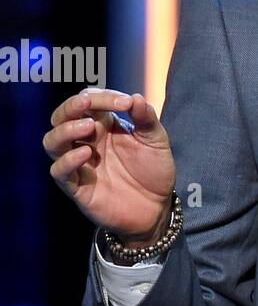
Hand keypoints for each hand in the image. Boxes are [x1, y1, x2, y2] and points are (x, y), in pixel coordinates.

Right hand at [43, 90, 175, 240]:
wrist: (157, 208)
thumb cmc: (154, 171)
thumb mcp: (156, 141)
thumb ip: (147, 119)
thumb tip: (136, 97)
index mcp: (103, 125)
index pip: (89, 101)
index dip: (103, 97)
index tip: (126, 103)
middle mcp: (86, 141)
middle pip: (61, 117)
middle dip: (71, 107)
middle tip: (86, 104)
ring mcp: (79, 164)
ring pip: (52, 142)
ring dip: (65, 130)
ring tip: (87, 127)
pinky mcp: (77, 187)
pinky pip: (59, 171)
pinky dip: (68, 160)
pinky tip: (86, 154)